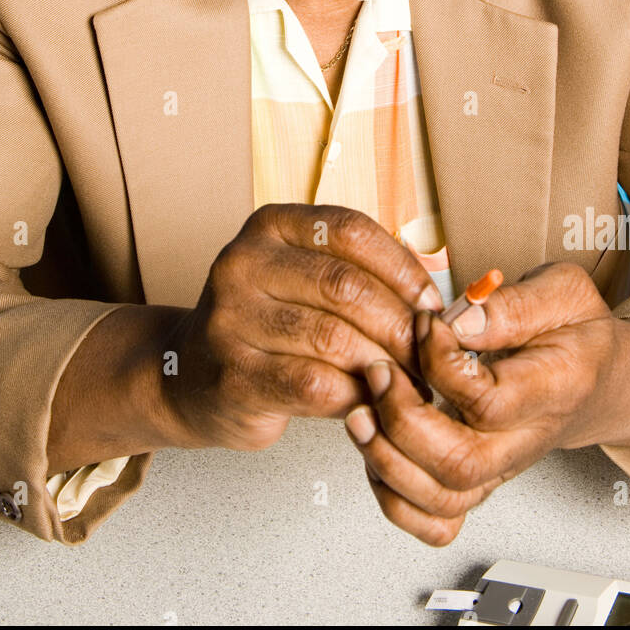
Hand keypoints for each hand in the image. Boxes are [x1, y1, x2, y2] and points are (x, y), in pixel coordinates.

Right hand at [168, 203, 443, 451]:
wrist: (190, 378)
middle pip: (345, 287)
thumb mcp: (301, 279)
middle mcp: (243, 263)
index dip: (403, 268)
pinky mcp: (233, 376)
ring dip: (385, 366)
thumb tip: (440, 300)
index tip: (432, 304)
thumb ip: (357, 277)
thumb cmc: (266, 328)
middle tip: (430, 355)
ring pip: (334, 338)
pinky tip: (370, 402)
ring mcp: (230, 319)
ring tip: (408, 382)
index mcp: (269, 227)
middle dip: (401, 324)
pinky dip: (355, 396)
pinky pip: (314, 385)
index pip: (350, 231)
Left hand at [344, 262, 629, 545]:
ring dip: (388, 461)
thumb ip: (512, 305)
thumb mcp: (562, 293)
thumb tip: (460, 322)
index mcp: (550, 390)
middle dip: (401, 421)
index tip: (425, 323)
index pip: (486, 402)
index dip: (439, 364)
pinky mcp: (478, 480)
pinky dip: (396, 500)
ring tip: (362, 412)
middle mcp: (523, 441)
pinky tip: (377, 454)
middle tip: (379, 372)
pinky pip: (436, 520)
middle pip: (458, 465)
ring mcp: (499, 468)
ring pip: (441, 499)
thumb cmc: (576, 334)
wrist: (599, 380)